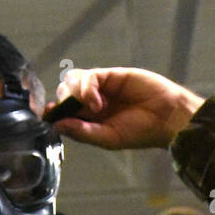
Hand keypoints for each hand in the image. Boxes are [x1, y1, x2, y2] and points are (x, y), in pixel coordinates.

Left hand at [50, 68, 204, 150]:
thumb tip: (57, 125)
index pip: (61, 112)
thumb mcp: (108, 139)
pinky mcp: (111, 75)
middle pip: (63, 94)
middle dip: (64, 102)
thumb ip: (82, 132)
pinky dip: (87, 89)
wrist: (166, 117)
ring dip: (75, 94)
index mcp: (88, 120)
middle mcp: (91, 103)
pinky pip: (89, 76)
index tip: (47, 114)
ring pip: (72, 82)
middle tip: (76, 113)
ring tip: (93, 108)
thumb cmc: (140, 132)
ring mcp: (101, 88)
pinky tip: (98, 102)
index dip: (52, 112)